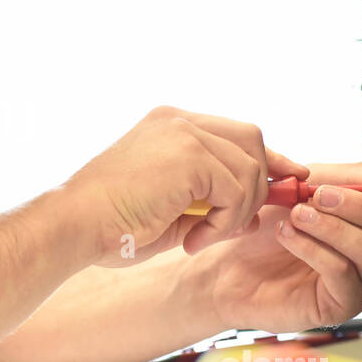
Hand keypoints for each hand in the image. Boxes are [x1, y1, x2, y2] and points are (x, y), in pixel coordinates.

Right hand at [63, 107, 308, 266]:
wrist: (73, 226)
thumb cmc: (109, 224)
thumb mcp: (171, 208)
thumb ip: (212, 202)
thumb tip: (255, 214)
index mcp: (169, 125)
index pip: (235, 132)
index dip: (266, 158)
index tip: (288, 180)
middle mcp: (178, 121)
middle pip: (252, 138)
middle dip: (262, 180)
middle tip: (243, 223)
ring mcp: (184, 133)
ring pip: (250, 168)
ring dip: (237, 212)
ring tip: (202, 237)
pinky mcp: (189, 156)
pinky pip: (235, 191)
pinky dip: (224, 223)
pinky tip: (193, 240)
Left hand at [189, 162, 361, 328]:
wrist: (222, 260)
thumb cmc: (261, 226)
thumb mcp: (301, 187)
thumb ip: (344, 178)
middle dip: (360, 206)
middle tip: (320, 194)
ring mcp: (357, 282)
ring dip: (333, 227)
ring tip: (296, 215)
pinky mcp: (337, 305)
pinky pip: (342, 273)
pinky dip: (314, 248)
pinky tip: (288, 236)